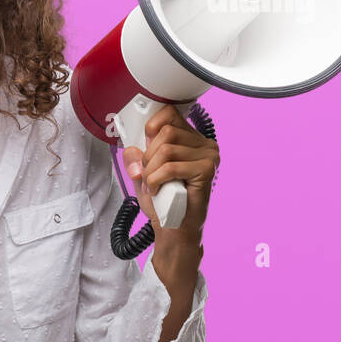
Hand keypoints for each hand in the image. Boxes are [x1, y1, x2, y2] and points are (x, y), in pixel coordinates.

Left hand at [122, 104, 218, 241]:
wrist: (173, 227)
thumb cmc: (162, 200)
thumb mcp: (142, 173)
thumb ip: (136, 157)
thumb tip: (131, 148)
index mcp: (190, 139)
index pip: (170, 114)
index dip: (152, 126)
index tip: (145, 144)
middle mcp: (203, 144)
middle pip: (166, 132)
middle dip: (148, 156)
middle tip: (147, 173)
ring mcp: (208, 156)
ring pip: (166, 150)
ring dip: (151, 171)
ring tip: (152, 184)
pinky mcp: (207, 170)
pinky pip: (171, 167)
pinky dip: (156, 180)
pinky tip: (157, 190)